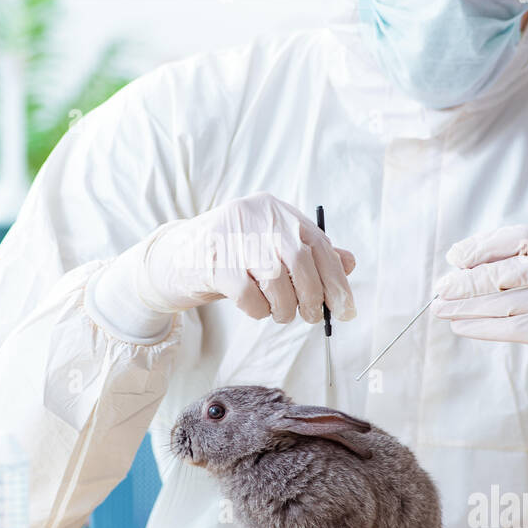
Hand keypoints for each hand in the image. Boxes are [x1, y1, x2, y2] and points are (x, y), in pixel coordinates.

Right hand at [137, 192, 356, 323]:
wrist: (179, 255)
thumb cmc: (235, 254)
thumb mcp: (273, 245)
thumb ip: (310, 251)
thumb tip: (349, 264)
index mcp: (278, 210)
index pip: (319, 244)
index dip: (336, 280)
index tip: (345, 308)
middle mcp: (258, 217)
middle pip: (301, 260)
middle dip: (313, 296)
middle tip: (312, 316)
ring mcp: (234, 237)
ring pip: (276, 280)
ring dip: (285, 307)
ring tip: (282, 314)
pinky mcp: (214, 262)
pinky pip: (248, 295)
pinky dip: (258, 310)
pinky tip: (256, 309)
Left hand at [429, 224, 527, 398]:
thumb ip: (513, 262)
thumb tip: (458, 261)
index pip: (524, 236)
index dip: (485, 245)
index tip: (455, 257)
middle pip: (511, 273)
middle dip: (469, 281)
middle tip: (440, 288)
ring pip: (506, 303)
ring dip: (466, 306)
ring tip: (441, 308)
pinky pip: (511, 327)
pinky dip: (480, 326)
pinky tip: (460, 325)